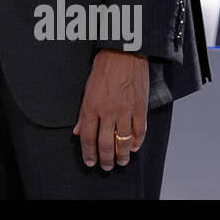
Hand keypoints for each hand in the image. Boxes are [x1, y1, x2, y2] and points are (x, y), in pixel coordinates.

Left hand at [71, 49, 148, 170]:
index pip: (88, 137)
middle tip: (106, 167)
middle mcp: (108, 111)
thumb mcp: (87, 88)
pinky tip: (134, 148)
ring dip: (122, 155)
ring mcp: (125, 111)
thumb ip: (83, 113)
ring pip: (123, 141)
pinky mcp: (140, 107)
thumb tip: (78, 132)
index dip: (88, 153)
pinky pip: (139, 131)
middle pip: (105, 143)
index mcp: (91, 106)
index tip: (89, 162)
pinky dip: (137, 142)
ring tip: (120, 162)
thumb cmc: (103, 68)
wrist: (123, 53)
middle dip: (105, 159)